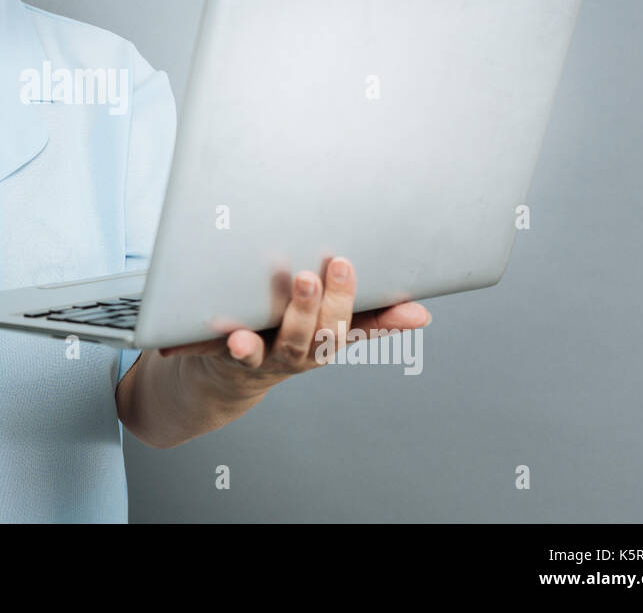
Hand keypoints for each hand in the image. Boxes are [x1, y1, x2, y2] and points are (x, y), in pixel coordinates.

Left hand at [156, 257, 430, 396]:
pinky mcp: (230, 356)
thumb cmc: (278, 336)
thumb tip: (422, 314)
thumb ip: (364, 314)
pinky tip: (236, 334)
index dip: (386, 320)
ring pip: (288, 343)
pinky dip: (235, 344)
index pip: (363, 330)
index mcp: (325, 341)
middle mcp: (301, 353)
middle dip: (336, 302)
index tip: (412, 307)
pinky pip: (233, 351)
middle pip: (326, 334)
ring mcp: (266, 357)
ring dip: (298, 316)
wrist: (220, 378)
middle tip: (338, 265)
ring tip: (301, 281)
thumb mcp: (321, 326)